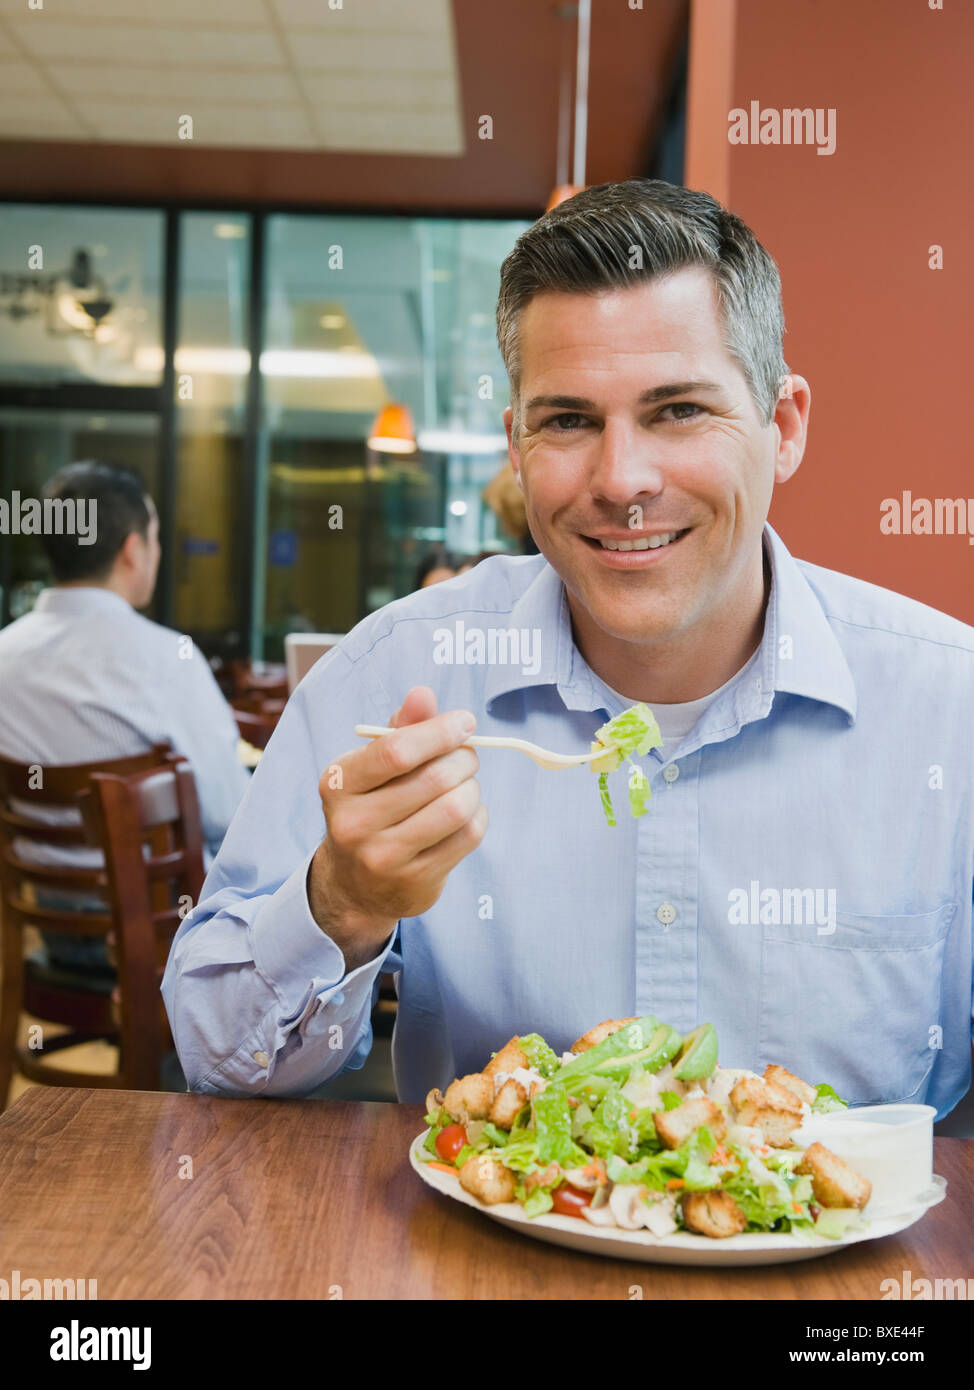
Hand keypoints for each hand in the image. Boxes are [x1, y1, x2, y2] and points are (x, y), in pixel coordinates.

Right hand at [309, 686, 487, 969]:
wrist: (356, 885)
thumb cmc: (371, 807)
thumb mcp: (373, 766)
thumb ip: (400, 728)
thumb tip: (423, 694)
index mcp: (338, 783)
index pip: (396, 751)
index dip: (439, 732)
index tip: (465, 722)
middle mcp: (354, 823)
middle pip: (435, 779)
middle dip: (463, 758)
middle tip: (467, 756)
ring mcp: (384, 857)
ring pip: (456, 808)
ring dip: (472, 789)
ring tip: (464, 786)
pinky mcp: (416, 881)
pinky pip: (468, 836)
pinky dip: (478, 816)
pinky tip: (465, 814)